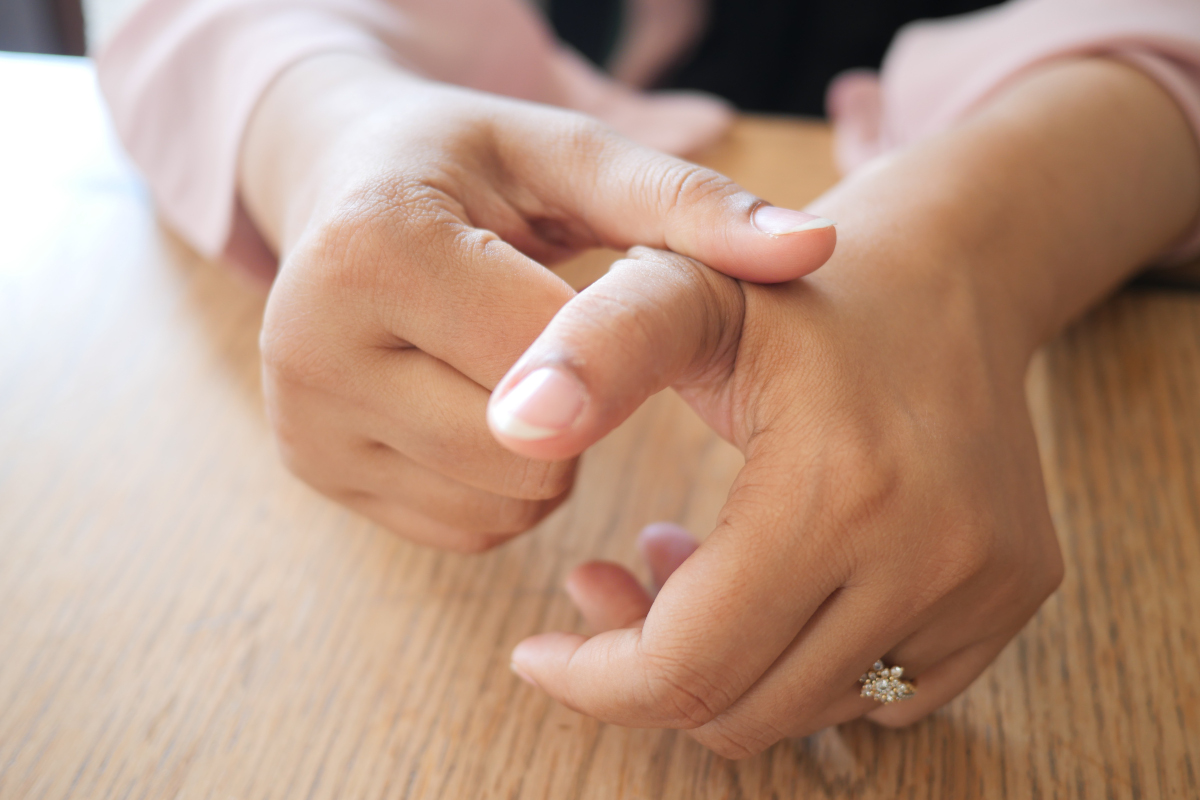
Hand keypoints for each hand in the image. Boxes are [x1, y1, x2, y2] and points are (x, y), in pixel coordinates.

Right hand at [239, 54, 836, 551]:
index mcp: (371, 250)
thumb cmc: (472, 166)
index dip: (611, 331)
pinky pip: (471, 529)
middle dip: (579, 399)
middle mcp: (308, 349)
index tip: (590, 281)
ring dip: (551, 450)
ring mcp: (303, 426)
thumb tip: (817, 250)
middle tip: (540, 318)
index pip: (555, 349)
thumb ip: (690, 205)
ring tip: (508, 358)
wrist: (342, 187)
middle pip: (530, 445)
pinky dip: (507, 484)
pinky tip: (481, 406)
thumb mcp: (574, 159)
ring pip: (506, 500)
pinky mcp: (314, 475)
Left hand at [491, 234, 1062, 754]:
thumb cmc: (796, 289)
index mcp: (839, 488)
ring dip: (723, 663)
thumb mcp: (684, 286)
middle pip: (742, 709)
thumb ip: (595, 347)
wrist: (950, 274)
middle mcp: (931, 556)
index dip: (591, 682)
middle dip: (647, 669)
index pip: (686, 668)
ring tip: (686, 560)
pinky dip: (802, 662)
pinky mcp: (1013, 599)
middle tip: (609, 579)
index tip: (538, 650)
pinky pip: (880, 694)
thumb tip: (515, 426)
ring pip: (805, 712)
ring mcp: (984, 587)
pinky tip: (769, 579)